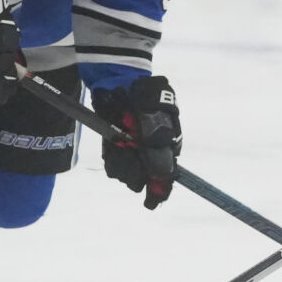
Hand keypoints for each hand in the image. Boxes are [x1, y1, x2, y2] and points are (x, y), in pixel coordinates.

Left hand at [93, 76, 182, 209]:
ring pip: (128, 176)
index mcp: (168, 146)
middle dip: (136, 171)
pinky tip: (114, 144)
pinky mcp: (117, 152)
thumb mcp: (154, 106)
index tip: (152, 199)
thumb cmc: (143, 92)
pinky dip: (112, 157)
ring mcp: (134, 154)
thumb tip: (160, 163)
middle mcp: (152, 155)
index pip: (167, 176)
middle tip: (128, 149)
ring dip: (123, 162)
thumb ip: (157, 133)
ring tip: (120, 141)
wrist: (120, 82)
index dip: (161, 189)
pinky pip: (114, 166)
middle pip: (145, 181)